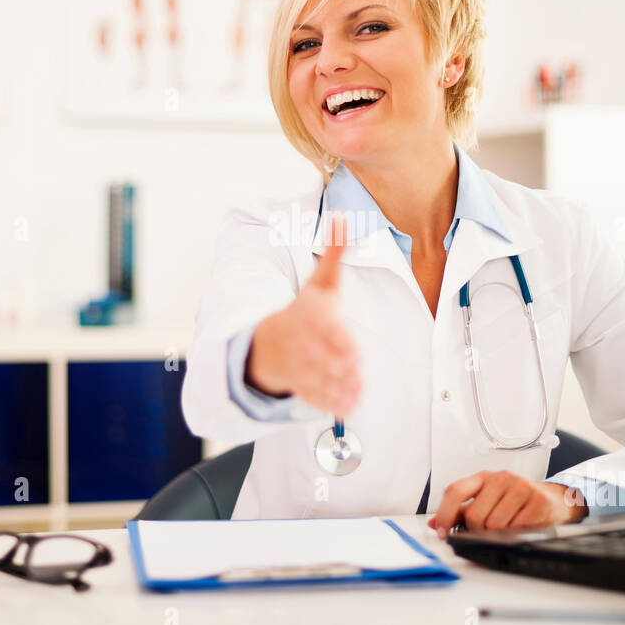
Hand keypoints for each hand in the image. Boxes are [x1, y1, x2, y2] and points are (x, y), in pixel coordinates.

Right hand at [246, 216, 360, 417]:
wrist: (267, 343)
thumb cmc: (303, 311)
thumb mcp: (318, 283)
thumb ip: (333, 255)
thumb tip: (343, 218)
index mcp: (306, 316)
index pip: (322, 328)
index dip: (337, 341)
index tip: (352, 352)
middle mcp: (299, 342)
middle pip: (319, 356)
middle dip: (338, 367)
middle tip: (357, 373)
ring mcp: (297, 366)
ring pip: (317, 379)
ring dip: (337, 387)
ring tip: (357, 391)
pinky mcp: (299, 386)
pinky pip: (313, 396)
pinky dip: (330, 403)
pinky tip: (348, 406)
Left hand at [428, 472, 588, 538]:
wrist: (555, 499)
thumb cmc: (516, 501)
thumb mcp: (488, 501)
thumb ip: (461, 512)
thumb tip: (434, 523)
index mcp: (484, 477)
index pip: (455, 491)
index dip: (444, 514)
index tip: (441, 532)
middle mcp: (501, 478)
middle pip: (474, 516)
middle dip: (478, 532)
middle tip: (489, 532)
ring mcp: (521, 487)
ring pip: (494, 526)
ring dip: (499, 536)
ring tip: (509, 528)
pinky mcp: (538, 501)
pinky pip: (516, 529)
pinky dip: (515, 536)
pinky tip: (522, 528)